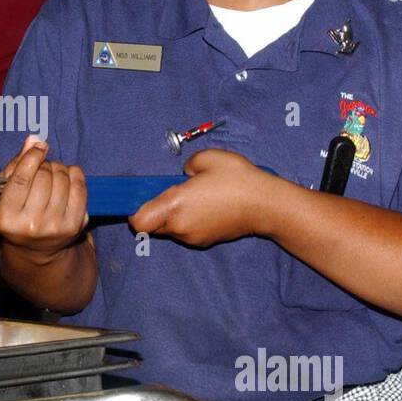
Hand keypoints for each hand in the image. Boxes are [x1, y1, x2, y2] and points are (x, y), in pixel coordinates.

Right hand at [0, 135, 88, 254]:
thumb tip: (35, 140)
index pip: (22, 179)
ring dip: (59, 169)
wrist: (37, 249)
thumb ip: (17, 163)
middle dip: (45, 165)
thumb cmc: (17, 213)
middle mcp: (30, 226)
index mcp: (6, 218)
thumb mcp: (6, 191)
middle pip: (44, 177)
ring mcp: (55, 227)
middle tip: (42, 168)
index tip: (39, 148)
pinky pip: (80, 188)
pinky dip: (75, 175)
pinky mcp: (75, 226)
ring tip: (53, 174)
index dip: (32, 157)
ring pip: (62, 179)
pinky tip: (68, 177)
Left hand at [129, 149, 274, 246]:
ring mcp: (193, 237)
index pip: (138, 222)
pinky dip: (188, 221)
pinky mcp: (205, 242)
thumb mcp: (207, 158)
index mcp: (175, 206)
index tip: (143, 198)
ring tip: (195, 198)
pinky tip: (206, 207)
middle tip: (173, 193)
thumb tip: (183, 176)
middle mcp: (180, 227)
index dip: (135, 211)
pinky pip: (186, 232)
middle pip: (153, 226)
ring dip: (174, 216)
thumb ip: (186, 166)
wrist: (266, 204)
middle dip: (156, 211)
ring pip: (170, 229)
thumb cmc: (237, 179)